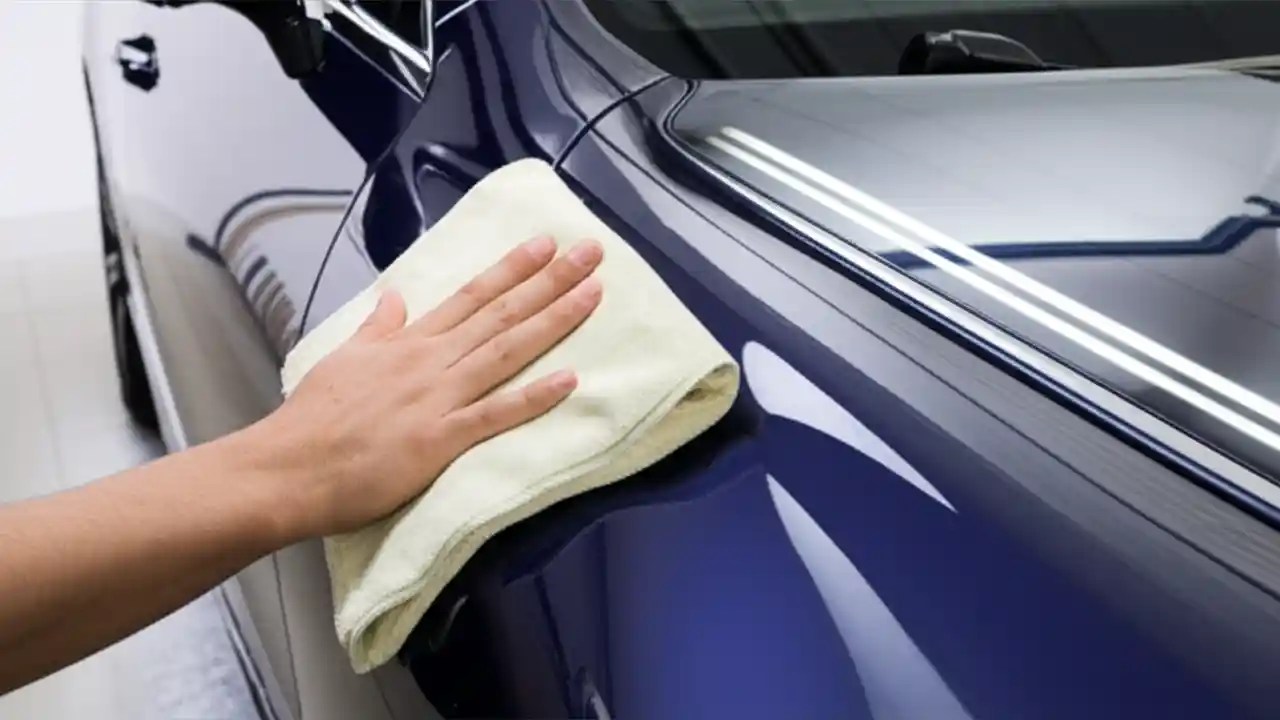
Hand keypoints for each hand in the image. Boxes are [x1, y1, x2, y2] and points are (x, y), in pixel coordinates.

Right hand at [257, 235, 603, 539]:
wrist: (288, 467)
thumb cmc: (312, 420)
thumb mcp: (343, 358)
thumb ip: (376, 329)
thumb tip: (394, 298)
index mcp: (409, 343)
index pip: (470, 296)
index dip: (512, 268)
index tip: (546, 244)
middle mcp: (430, 361)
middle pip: (500, 313)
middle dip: (549, 280)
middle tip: (592, 252)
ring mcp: (438, 398)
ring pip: (506, 350)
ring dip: (553, 320)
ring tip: (592, 294)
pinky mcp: (439, 440)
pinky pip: (495, 414)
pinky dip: (533, 396)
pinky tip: (569, 379)